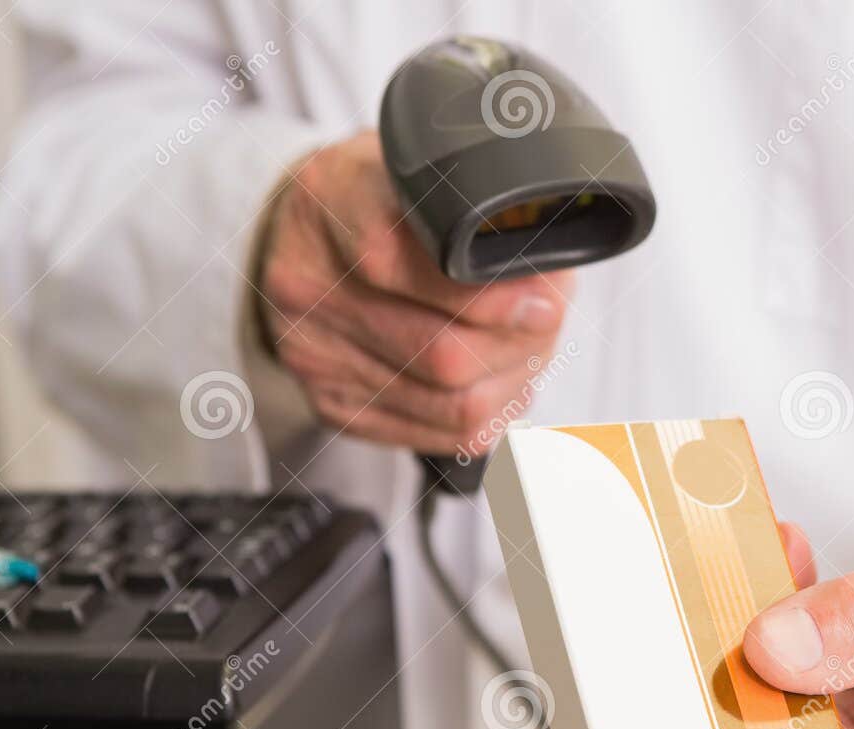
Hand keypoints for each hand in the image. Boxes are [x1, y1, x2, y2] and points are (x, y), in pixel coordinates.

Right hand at [255, 130, 572, 452]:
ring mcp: (315, 354)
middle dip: (519, 344)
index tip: (543, 295)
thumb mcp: (418, 169)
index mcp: (330, 200)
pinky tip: (501, 384)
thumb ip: (479, 210)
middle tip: (548, 321)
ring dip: (512, 383)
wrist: (303, 235)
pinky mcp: (335, 406)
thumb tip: (550, 280)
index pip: (410, 266)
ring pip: (452, 404)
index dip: (494, 295)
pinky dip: (489, 415)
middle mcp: (308, 284)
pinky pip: (438, 434)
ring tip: (531, 351)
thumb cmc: (381, 199)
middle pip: (442, 353)